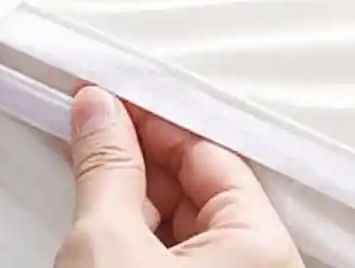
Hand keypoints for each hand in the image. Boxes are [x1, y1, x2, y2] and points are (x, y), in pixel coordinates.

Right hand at [56, 87, 303, 266]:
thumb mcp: (108, 242)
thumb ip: (106, 167)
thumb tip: (100, 114)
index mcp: (264, 249)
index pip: (210, 155)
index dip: (153, 123)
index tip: (112, 102)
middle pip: (199, 188)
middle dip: (141, 158)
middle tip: (94, 127)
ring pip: (184, 226)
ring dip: (134, 197)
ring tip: (90, 170)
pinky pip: (174, 256)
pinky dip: (137, 233)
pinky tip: (103, 218)